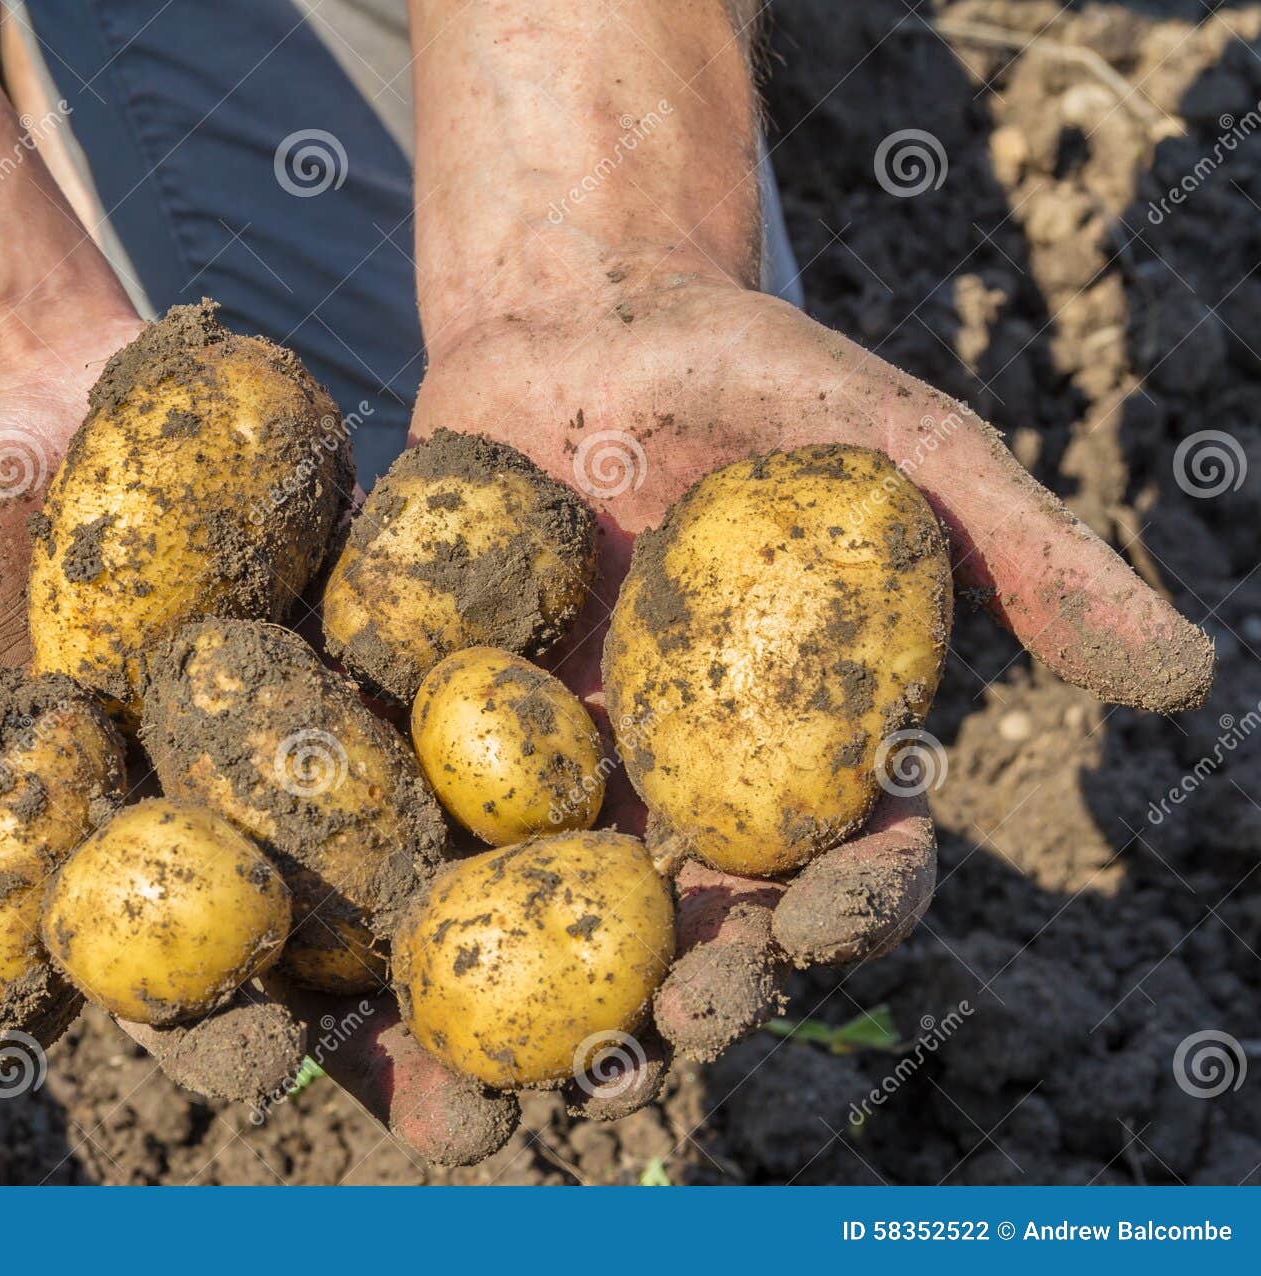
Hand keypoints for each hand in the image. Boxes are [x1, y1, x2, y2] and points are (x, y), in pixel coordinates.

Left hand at [364, 271, 1211, 1135]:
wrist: (579, 320)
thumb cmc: (754, 383)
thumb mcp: (899, 452)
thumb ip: (1021, 556)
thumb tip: (1179, 672)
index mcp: (800, 761)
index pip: (836, 870)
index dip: (833, 916)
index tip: (802, 927)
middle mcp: (682, 795)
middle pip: (685, 930)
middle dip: (675, 998)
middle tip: (651, 1038)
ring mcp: (558, 779)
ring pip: (551, 926)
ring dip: (527, 1018)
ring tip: (495, 1088)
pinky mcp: (445, 741)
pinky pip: (424, 838)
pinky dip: (402, 915)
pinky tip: (365, 980)